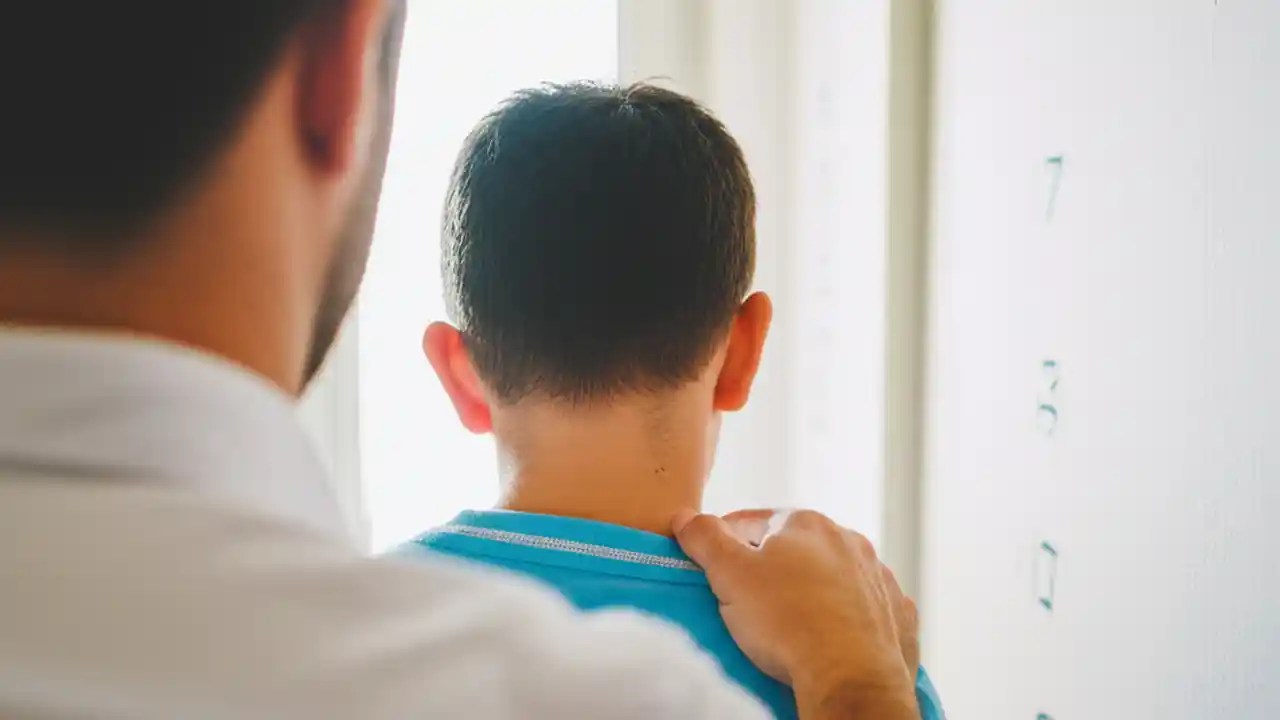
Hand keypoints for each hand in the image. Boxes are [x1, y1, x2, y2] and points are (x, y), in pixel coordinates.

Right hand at [673, 508, 919, 719]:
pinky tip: (830, 636)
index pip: (752, 522)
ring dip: (811, 590)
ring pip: (832, 577)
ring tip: (789, 624)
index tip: (714, 568)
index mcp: (806, 523)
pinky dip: (846, 617)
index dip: (725, 543)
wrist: (851, 679)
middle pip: (795, 549)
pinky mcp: (897, 614)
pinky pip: (864, 608)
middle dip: (772, 567)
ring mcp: (878, 577)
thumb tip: (687, 517)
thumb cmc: (788, 624)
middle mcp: (848, 541)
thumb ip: (705, 539)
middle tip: (748, 602)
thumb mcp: (730, 575)